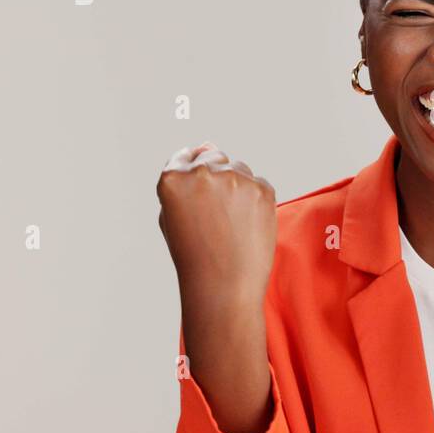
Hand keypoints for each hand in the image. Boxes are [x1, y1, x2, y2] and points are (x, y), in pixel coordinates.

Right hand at [157, 142, 276, 316]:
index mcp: (173, 178)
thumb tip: (206, 146)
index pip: (183, 157)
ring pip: (239, 168)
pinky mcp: (263, 189)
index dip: (191, 175)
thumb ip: (183, 180)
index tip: (197, 190)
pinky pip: (258, 184)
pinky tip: (246, 225)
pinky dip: (254, 200)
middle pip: (214, 157)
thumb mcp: (170, 216)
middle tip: (215, 215)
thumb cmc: (194, 255)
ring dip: (236, 187)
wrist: (224, 286)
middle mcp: (204, 173)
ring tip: (230, 224)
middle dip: (215, 178)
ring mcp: (236, 179)